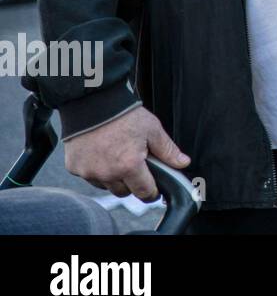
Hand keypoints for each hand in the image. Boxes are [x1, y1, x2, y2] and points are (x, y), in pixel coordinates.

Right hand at [64, 105, 189, 201]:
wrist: (93, 103)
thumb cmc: (124, 115)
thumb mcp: (152, 130)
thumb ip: (168, 150)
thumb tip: (183, 163)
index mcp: (129, 166)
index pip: (144, 192)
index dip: (152, 192)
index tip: (155, 189)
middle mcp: (107, 173)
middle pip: (124, 192)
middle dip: (133, 184)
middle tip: (135, 167)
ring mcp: (89, 172)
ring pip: (106, 186)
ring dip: (114, 178)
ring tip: (118, 157)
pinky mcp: (74, 168)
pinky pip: (90, 177)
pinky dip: (96, 170)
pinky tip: (101, 154)